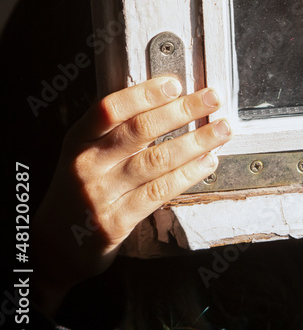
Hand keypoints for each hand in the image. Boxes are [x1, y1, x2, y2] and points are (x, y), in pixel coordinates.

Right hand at [32, 77, 230, 314]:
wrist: (53, 246)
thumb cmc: (80, 189)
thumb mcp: (86, 152)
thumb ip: (117, 129)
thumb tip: (169, 101)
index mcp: (79, 139)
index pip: (111, 108)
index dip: (144, 93)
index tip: (175, 83)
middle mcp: (87, 164)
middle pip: (140, 130)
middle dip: (182, 110)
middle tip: (212, 98)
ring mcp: (101, 194)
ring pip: (156, 160)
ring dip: (195, 141)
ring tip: (221, 129)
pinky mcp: (115, 222)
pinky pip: (158, 192)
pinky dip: (187, 175)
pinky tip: (207, 162)